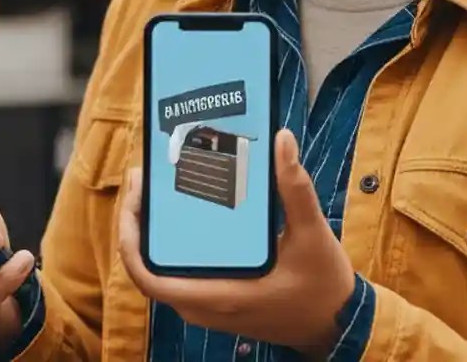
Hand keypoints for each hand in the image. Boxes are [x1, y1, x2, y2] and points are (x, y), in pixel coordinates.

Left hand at [119, 129, 356, 356]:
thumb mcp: (312, 235)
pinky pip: (178, 274)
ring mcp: (206, 306)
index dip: (130, 238)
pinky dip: (170, 245)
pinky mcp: (214, 301)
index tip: (134, 198)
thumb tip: (282, 142)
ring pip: (161, 270)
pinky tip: (181, 212)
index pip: (149, 277)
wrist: (335, 324)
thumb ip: (295, 189)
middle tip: (146, 178)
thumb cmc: (322, 286)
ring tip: (157, 188)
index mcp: (219, 294)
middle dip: (138, 222)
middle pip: (148, 267)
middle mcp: (204, 305)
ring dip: (152, 232)